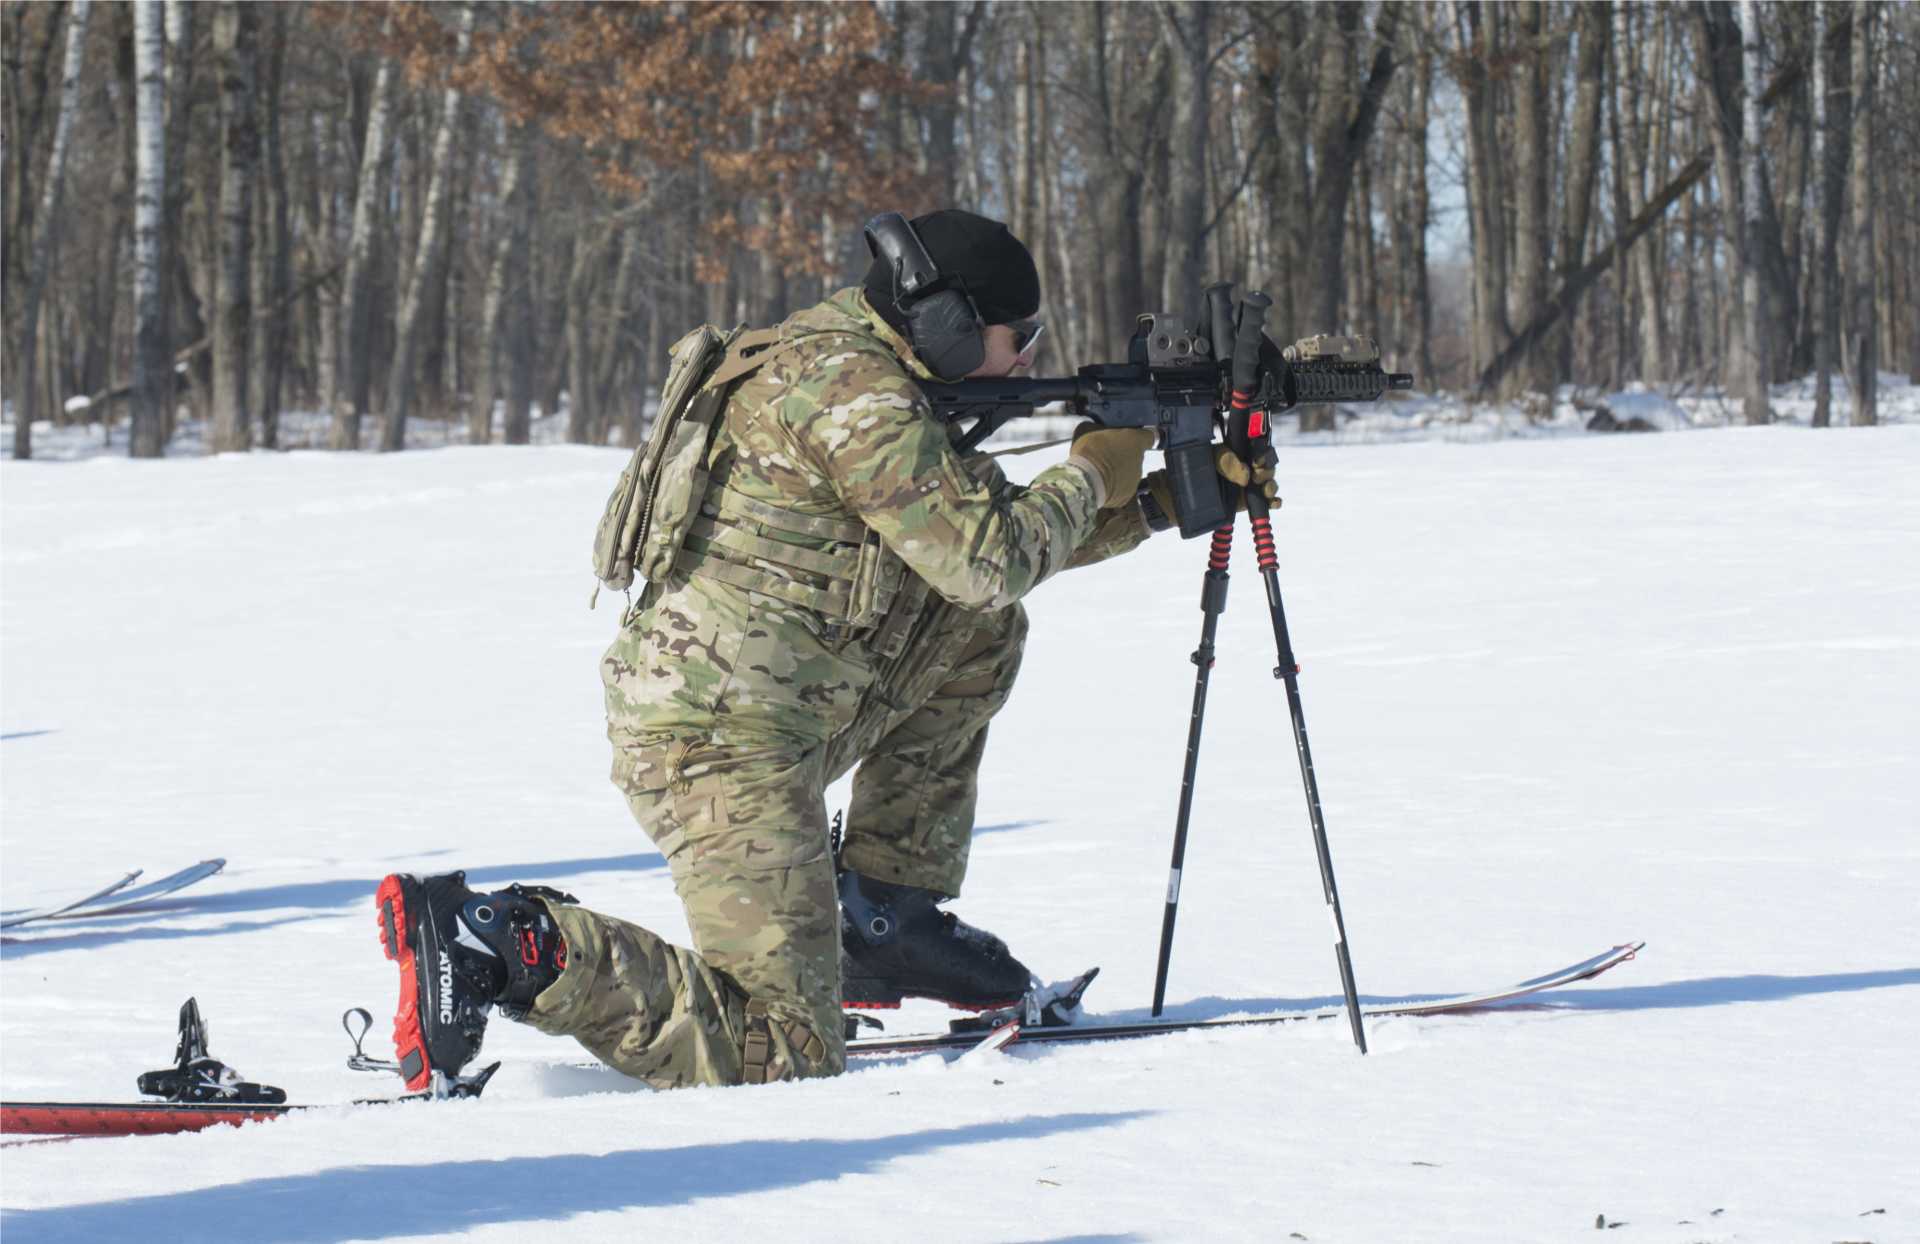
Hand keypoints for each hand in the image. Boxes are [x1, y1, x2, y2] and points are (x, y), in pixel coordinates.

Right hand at [1066, 422, 1156, 508]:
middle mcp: (1140, 461)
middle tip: (1104, 455)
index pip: (1149, 436)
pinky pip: (1120, 489)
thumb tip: (1096, 428)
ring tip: (1098, 471)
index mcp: (1136, 441)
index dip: (1140, 437)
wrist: (1085, 481)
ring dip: (1117, 472)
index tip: (1132, 438)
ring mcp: (1134, 481)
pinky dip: (1112, 487)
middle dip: (1122, 455)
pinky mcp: (1126, 497)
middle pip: (1135, 456)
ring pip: (1127, 474)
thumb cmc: (1090, 452)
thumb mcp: (1090, 429)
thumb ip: (1100, 429)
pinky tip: (1099, 484)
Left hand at [1143, 448, 1280, 529]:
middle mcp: (1244, 467)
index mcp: (1237, 452)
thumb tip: (1245, 475)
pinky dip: (1273, 502)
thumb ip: (1227, 462)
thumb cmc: (1192, 470)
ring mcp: (1246, 486)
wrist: (1176, 494)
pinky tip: (1273, 502)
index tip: (1257, 460)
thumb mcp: (1209, 458)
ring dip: (1271, 485)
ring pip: (1268, 483)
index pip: (1258, 449)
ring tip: (1265, 489)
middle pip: (1266, 466)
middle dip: (1267, 470)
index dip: (1263, 454)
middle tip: (1257, 475)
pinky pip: (1265, 502)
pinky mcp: (1245, 502)